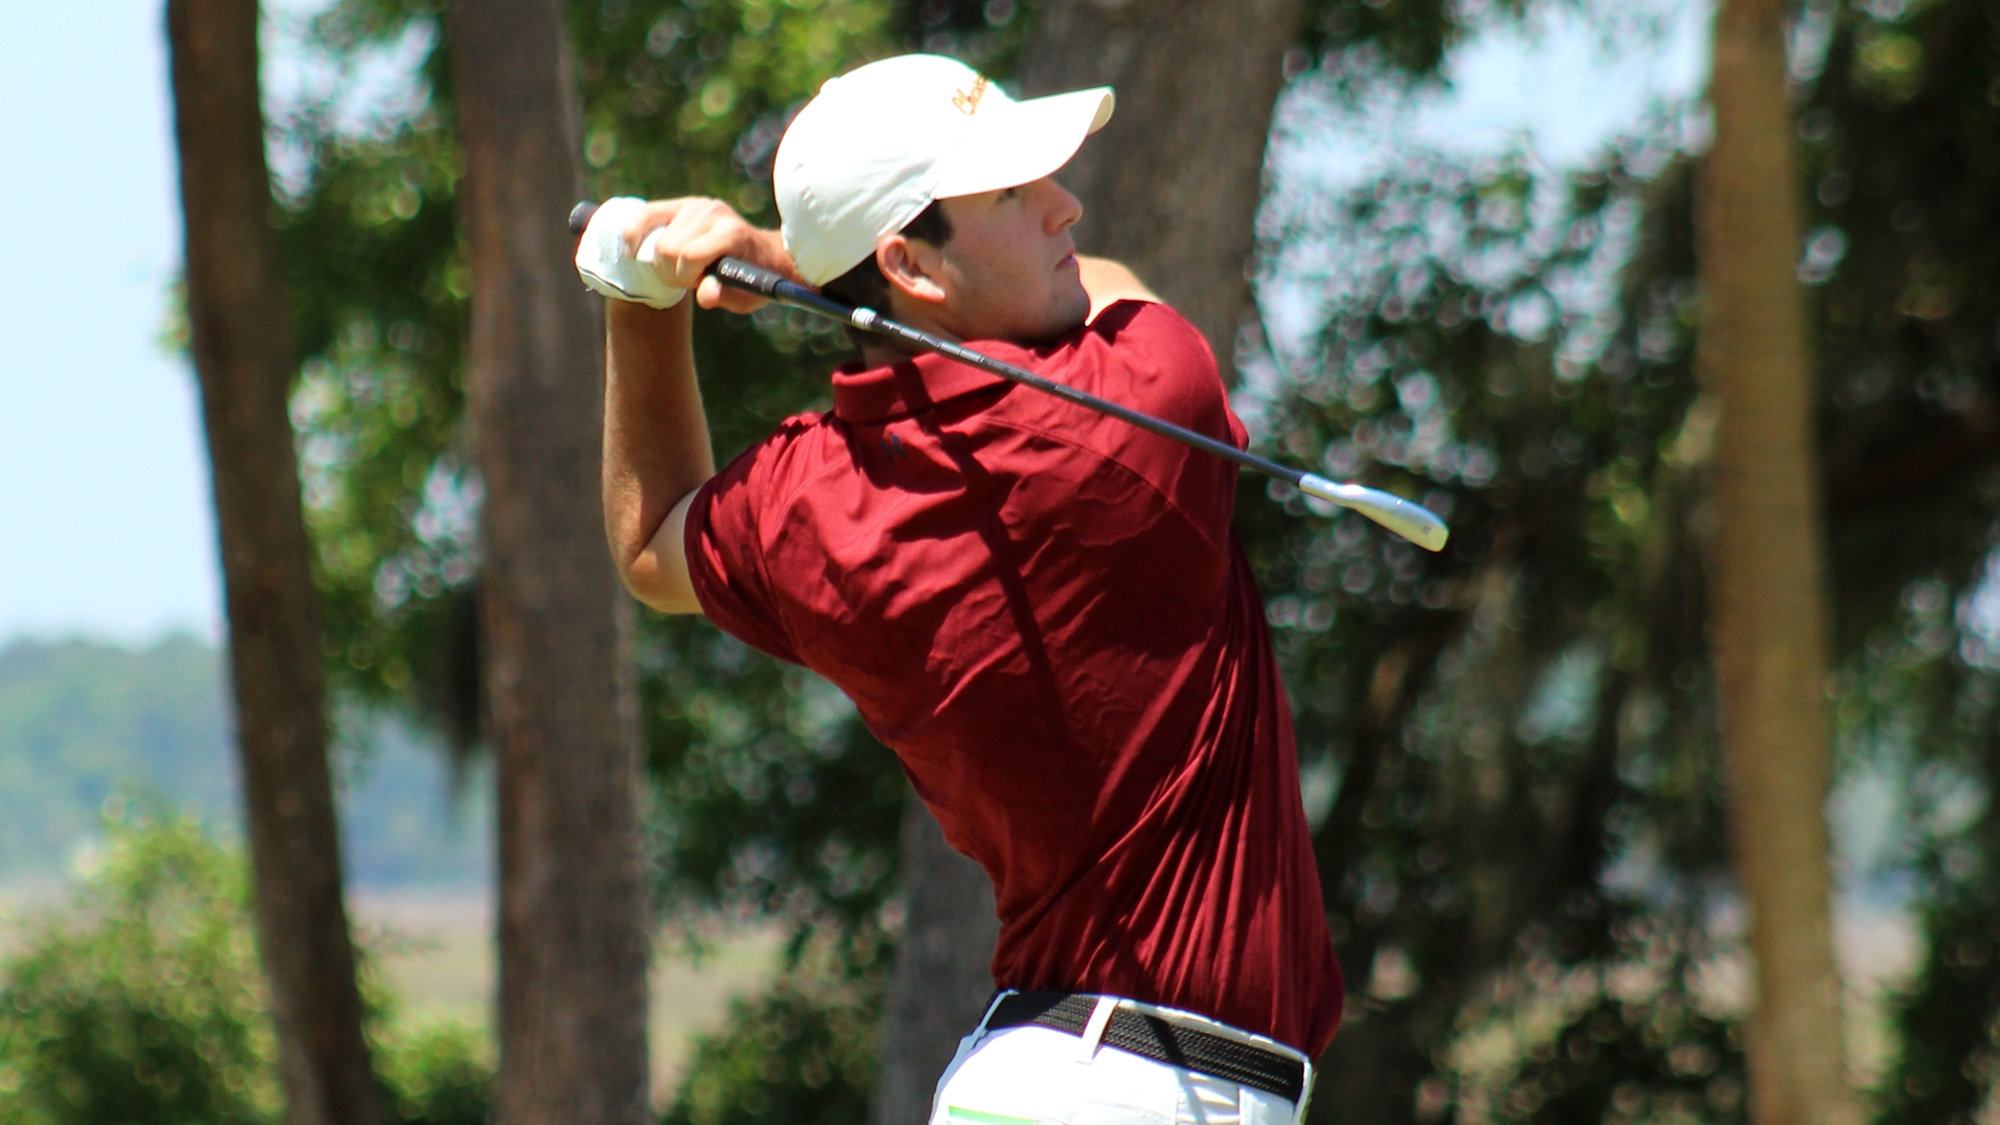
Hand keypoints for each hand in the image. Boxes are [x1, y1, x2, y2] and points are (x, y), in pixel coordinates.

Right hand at [620, 197, 794, 313]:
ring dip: (662, 262)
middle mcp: (713, 212)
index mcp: (732, 233)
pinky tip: (634, 250)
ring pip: (656, 239)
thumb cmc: (753, 280)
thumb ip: (724, 296)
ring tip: (681, 268)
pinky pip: (646, 214)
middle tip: (690, 280)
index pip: (690, 255)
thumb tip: (705, 296)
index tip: (697, 285)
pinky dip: (635, 233)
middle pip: (668, 248)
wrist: (765, 255)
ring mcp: (696, 205)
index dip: (686, 278)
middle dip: (672, 273)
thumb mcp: (746, 297)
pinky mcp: (682, 204)